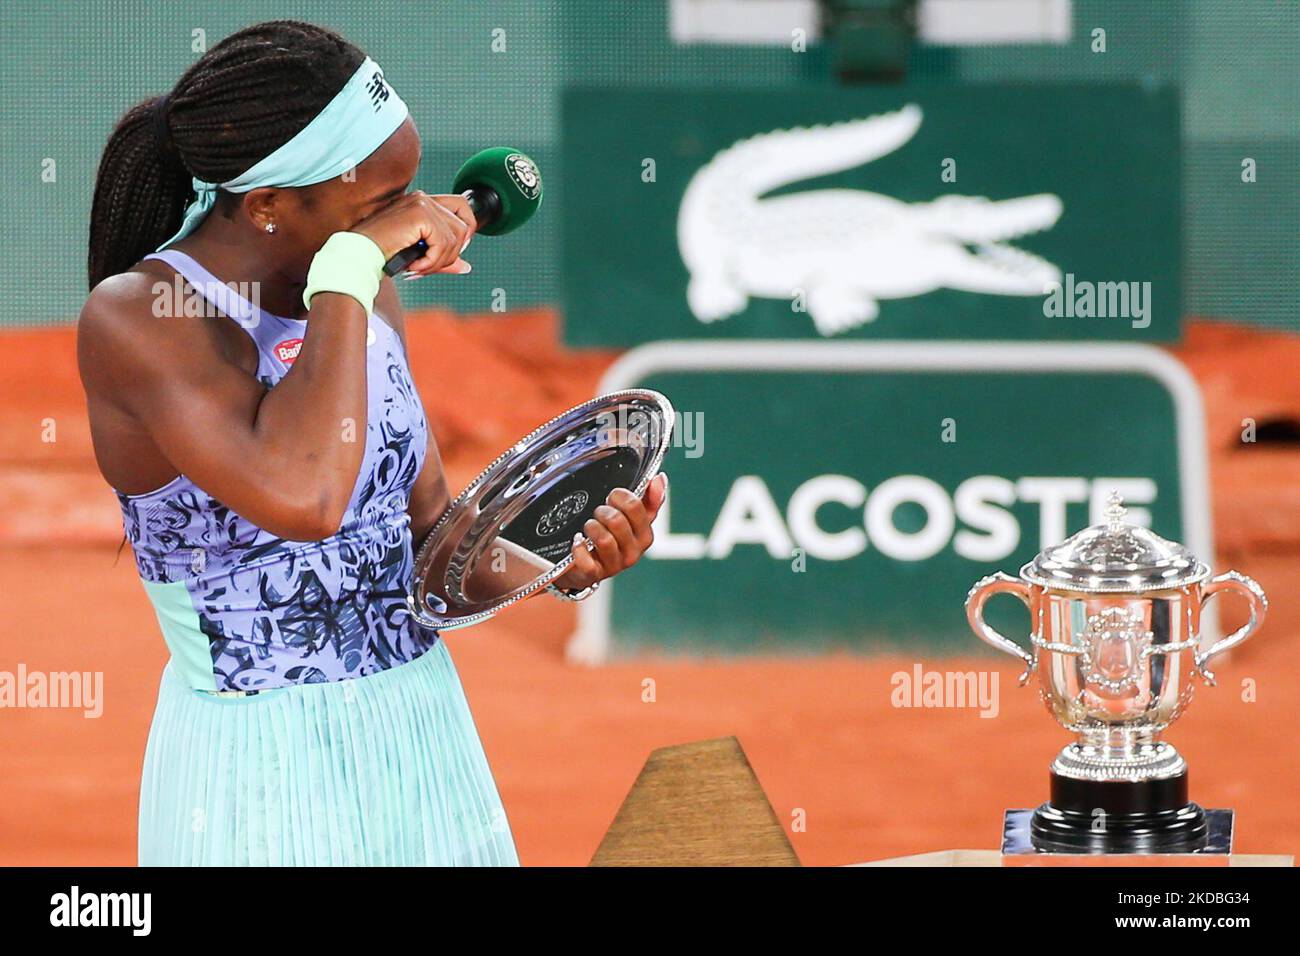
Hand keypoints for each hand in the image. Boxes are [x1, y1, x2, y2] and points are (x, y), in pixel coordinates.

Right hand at [351, 191, 475, 275]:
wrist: (360, 255)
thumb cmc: (382, 254)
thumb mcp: (419, 255)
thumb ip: (443, 257)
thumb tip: (466, 267)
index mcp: (422, 202)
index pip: (461, 206)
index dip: (466, 230)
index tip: (451, 251)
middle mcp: (423, 198)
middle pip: (464, 225)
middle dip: (452, 253)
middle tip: (430, 266)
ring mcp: (422, 203)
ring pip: (456, 237)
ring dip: (439, 260)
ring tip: (419, 267)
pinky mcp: (420, 213)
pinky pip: (443, 243)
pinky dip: (431, 261)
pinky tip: (414, 264)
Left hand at [552, 473, 667, 591]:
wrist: (588, 568)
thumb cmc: (612, 537)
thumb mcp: (632, 519)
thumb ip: (648, 499)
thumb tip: (659, 478)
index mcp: (645, 535)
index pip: (636, 507)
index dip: (620, 496)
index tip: (613, 496)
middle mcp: (634, 552)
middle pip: (618, 521)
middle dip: (603, 511)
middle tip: (599, 513)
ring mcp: (615, 565)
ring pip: (604, 538)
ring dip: (591, 527)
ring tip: (589, 527)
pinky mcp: (594, 574)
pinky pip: (586, 560)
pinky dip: (579, 548)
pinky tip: (578, 541)